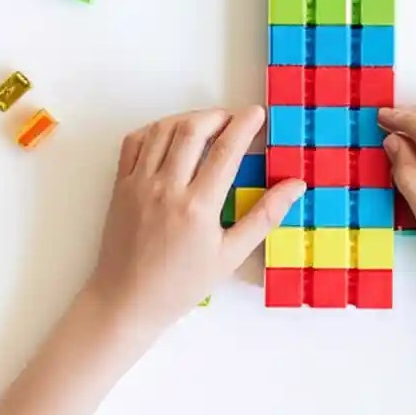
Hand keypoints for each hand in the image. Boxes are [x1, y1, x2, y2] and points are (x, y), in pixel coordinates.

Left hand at [89, 106, 305, 329]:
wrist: (127, 301)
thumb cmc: (182, 284)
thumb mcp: (231, 256)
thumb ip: (264, 217)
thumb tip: (295, 185)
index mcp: (198, 207)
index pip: (226, 151)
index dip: (244, 125)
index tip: (257, 113)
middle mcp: (167, 188)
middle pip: (193, 130)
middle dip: (217, 115)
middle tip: (233, 118)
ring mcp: (139, 184)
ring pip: (163, 130)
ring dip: (188, 118)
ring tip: (206, 123)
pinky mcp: (120, 186)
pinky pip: (135, 142)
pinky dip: (155, 129)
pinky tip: (170, 134)